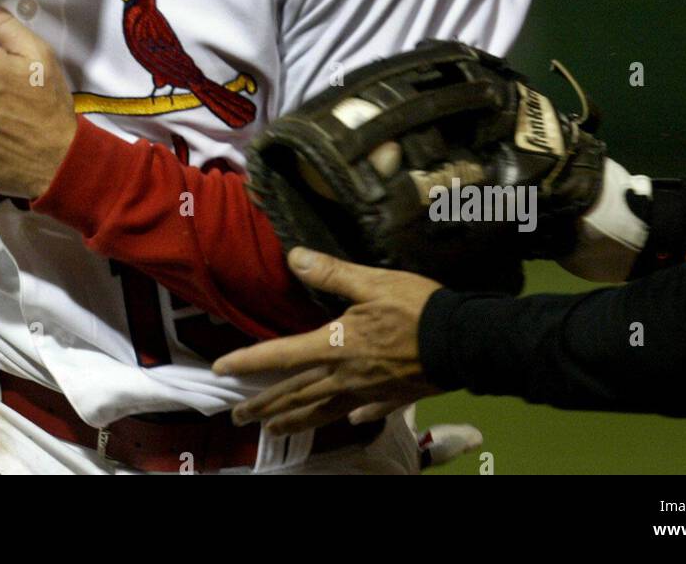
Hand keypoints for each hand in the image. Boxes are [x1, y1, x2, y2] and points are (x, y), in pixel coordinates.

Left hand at [212, 247, 443, 434]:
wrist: (464, 342)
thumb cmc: (416, 309)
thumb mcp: (371, 282)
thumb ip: (331, 273)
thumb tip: (295, 256)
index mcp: (335, 346)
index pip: (281, 355)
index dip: (248, 361)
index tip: (221, 370)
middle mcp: (345, 375)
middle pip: (296, 393)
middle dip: (264, 405)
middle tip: (237, 416)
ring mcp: (368, 391)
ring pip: (322, 410)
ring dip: (294, 419)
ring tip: (272, 429)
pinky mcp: (393, 396)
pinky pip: (367, 411)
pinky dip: (352, 416)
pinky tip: (349, 422)